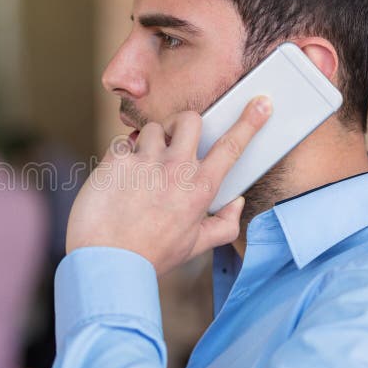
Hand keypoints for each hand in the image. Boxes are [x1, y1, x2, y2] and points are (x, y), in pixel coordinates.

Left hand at [66, 96, 271, 275]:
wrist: (108, 263)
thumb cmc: (150, 256)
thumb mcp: (195, 246)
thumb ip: (224, 225)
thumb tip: (237, 203)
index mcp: (200, 189)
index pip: (231, 147)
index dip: (249, 122)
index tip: (260, 104)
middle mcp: (176, 169)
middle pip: (190, 119)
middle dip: (185, 122)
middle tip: (176, 137)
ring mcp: (145, 161)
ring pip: (153, 129)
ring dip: (149, 143)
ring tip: (141, 170)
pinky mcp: (116, 160)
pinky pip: (121, 142)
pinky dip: (120, 155)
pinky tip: (118, 178)